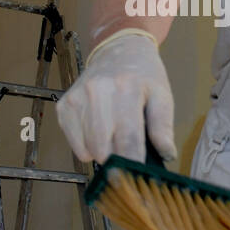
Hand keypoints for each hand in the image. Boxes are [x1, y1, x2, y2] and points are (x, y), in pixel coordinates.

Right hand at [55, 29, 176, 163]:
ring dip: (102, 155)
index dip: (133, 164)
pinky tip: (99, 134)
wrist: (117, 49)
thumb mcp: (162, 94)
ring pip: (87, 149)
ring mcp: (77, 98)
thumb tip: (166, 154)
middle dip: (117, 162)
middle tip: (128, 162)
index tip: (138, 180)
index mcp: (126, 88)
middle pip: (104, 147)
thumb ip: (163, 125)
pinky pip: (74, 143)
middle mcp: (97, 91)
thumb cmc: (143, 76)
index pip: (128, 138)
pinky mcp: (64, 105)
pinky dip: (87, 147)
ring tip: (115, 143)